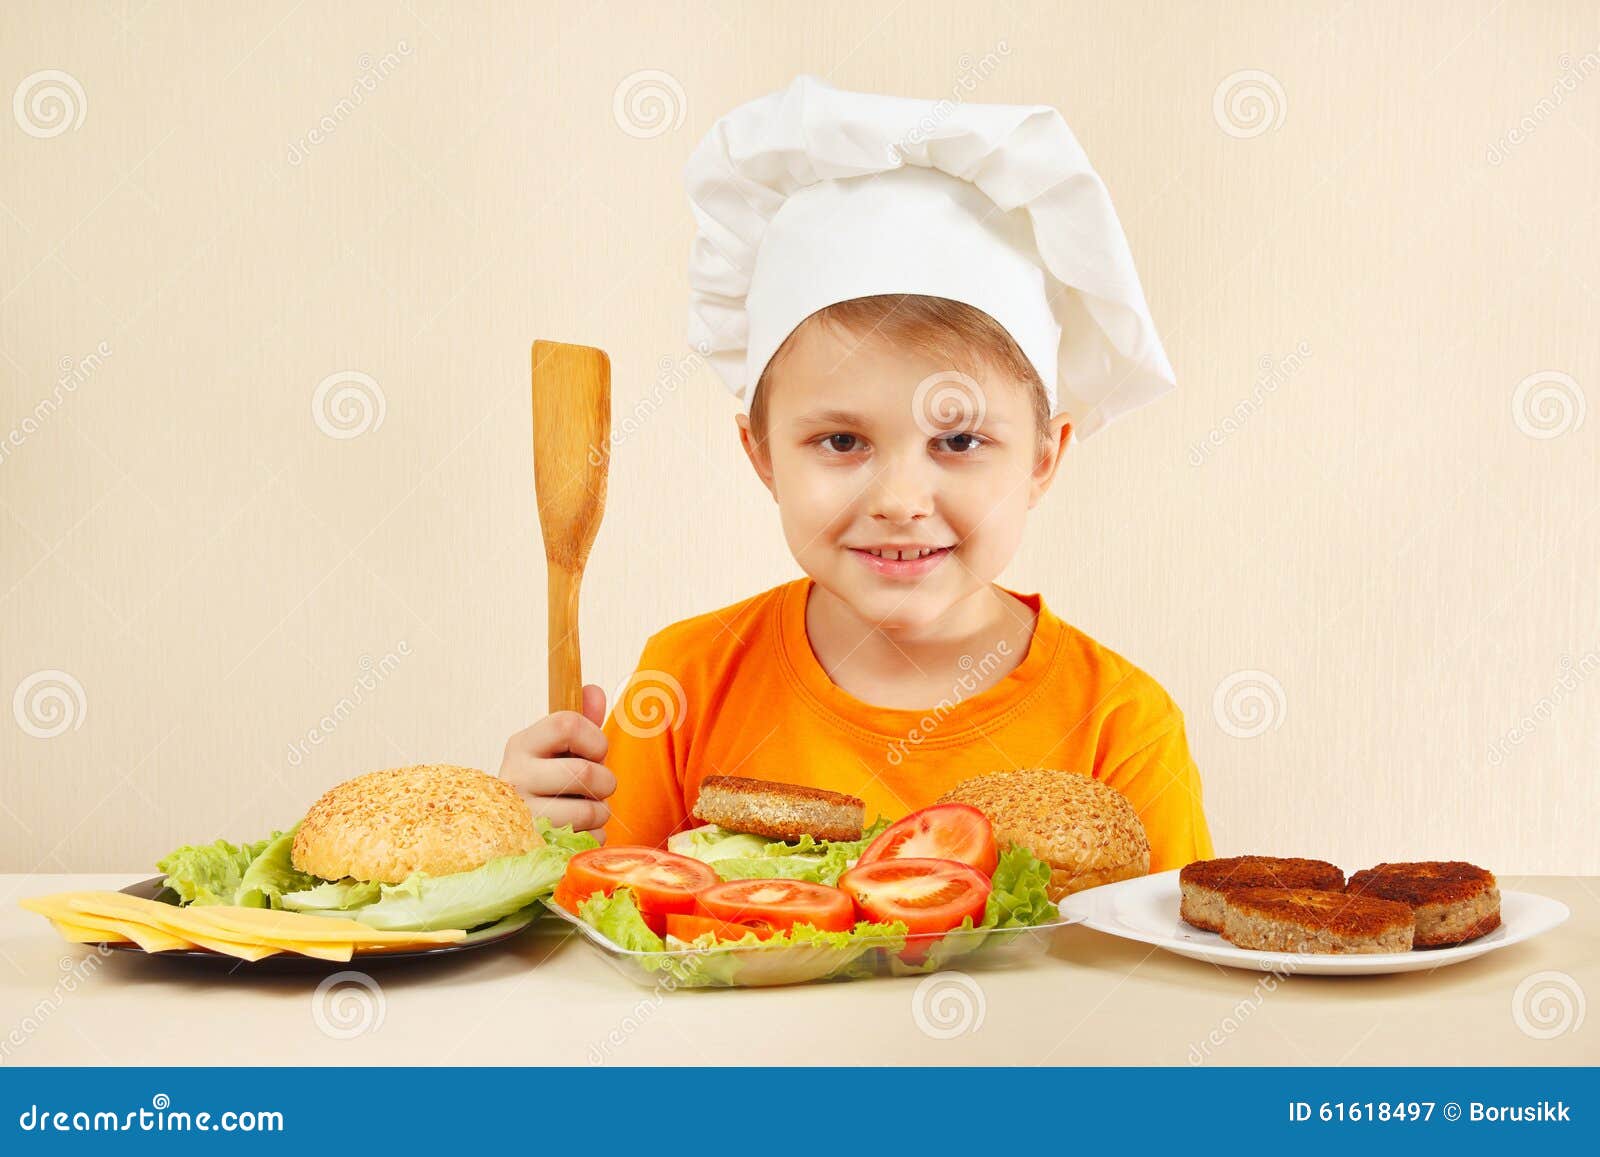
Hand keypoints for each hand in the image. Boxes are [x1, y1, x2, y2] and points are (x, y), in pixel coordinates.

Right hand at [500, 683, 615, 843]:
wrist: (514, 829)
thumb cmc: (546, 781)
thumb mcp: (559, 748)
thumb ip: (580, 720)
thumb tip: (594, 690)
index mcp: (522, 744)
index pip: (568, 725)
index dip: (595, 739)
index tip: (596, 751)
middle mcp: (515, 777)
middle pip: (584, 773)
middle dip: (605, 781)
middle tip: (598, 786)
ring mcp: (522, 816)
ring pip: (589, 811)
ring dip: (600, 812)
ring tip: (585, 809)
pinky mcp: (535, 848)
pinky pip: (586, 841)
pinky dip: (593, 837)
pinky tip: (576, 831)